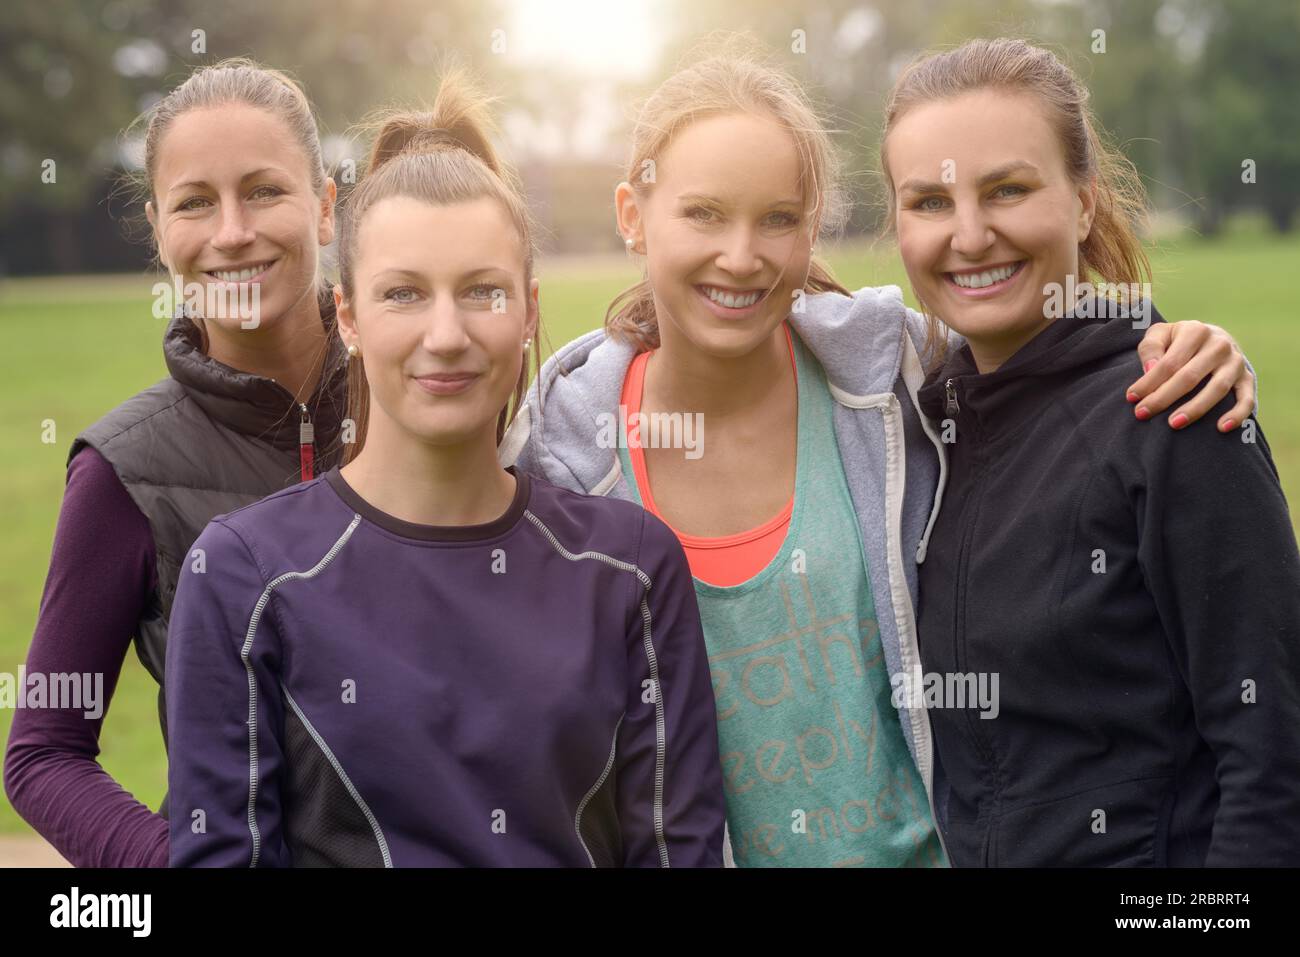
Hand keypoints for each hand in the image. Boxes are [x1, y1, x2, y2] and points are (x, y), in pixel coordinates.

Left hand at [1128, 321, 1254, 431]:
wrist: (1212, 338)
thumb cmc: (1177, 341)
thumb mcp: (1160, 335)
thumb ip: (1151, 348)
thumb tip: (1150, 369)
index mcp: (1195, 331)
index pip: (1169, 362)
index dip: (1148, 382)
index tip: (1131, 398)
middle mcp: (1219, 345)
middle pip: (1189, 376)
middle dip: (1163, 398)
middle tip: (1142, 414)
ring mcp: (1236, 362)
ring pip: (1217, 389)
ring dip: (1195, 409)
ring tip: (1174, 424)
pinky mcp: (1247, 378)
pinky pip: (1246, 399)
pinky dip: (1237, 414)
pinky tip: (1222, 428)